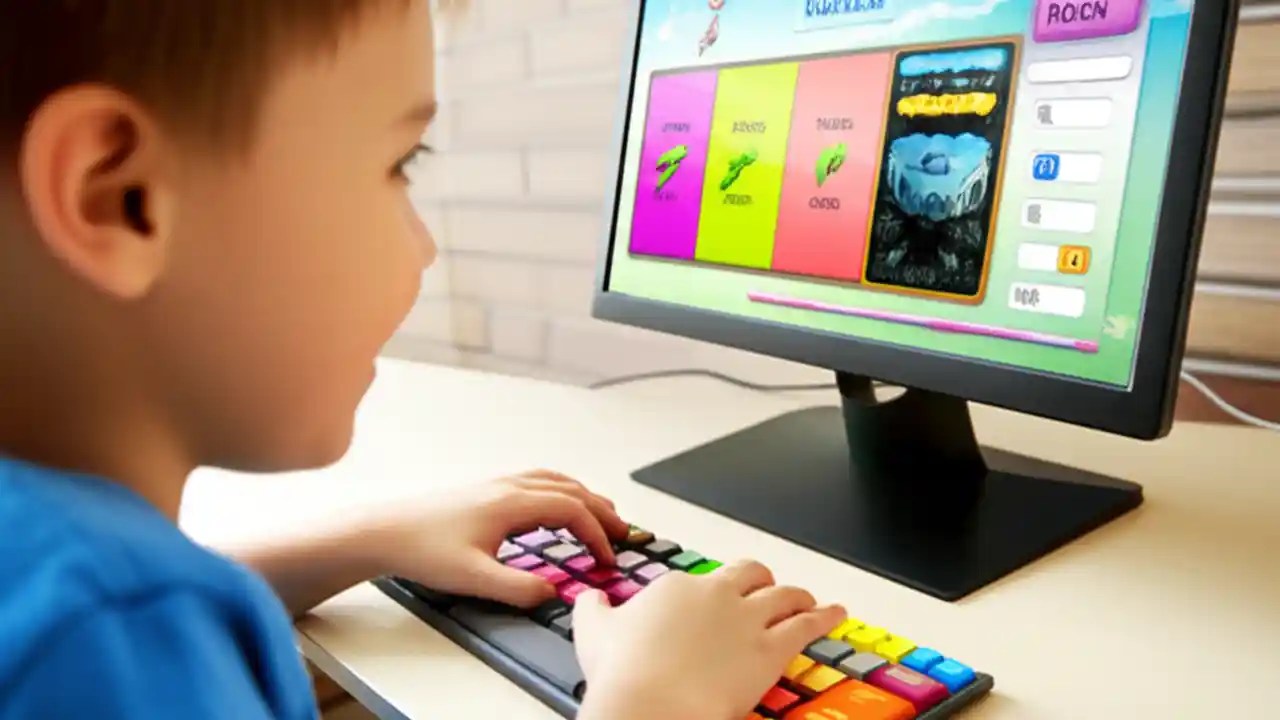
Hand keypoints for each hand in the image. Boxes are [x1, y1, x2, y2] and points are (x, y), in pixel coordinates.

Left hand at [383, 471, 629, 606]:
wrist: (384, 530)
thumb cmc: (423, 549)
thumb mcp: (472, 577)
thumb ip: (516, 588)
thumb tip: (553, 593)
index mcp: (511, 502)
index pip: (571, 510)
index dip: (596, 534)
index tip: (607, 560)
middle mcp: (508, 486)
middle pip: (570, 489)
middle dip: (601, 511)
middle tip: (623, 533)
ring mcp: (497, 484)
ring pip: (555, 481)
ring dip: (584, 496)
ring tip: (602, 515)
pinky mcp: (486, 490)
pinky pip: (538, 481)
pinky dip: (561, 490)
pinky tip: (557, 505)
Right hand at [574, 561, 845, 719]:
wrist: (650, 705)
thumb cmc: (622, 676)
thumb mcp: (594, 633)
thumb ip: (593, 610)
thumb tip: (590, 598)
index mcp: (676, 588)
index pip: (702, 581)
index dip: (712, 593)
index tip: (713, 604)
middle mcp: (716, 594)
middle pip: (750, 574)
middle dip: (761, 580)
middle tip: (766, 589)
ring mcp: (747, 619)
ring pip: (784, 594)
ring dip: (798, 596)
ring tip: (809, 600)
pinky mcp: (771, 648)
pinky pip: (807, 624)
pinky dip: (825, 616)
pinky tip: (836, 614)